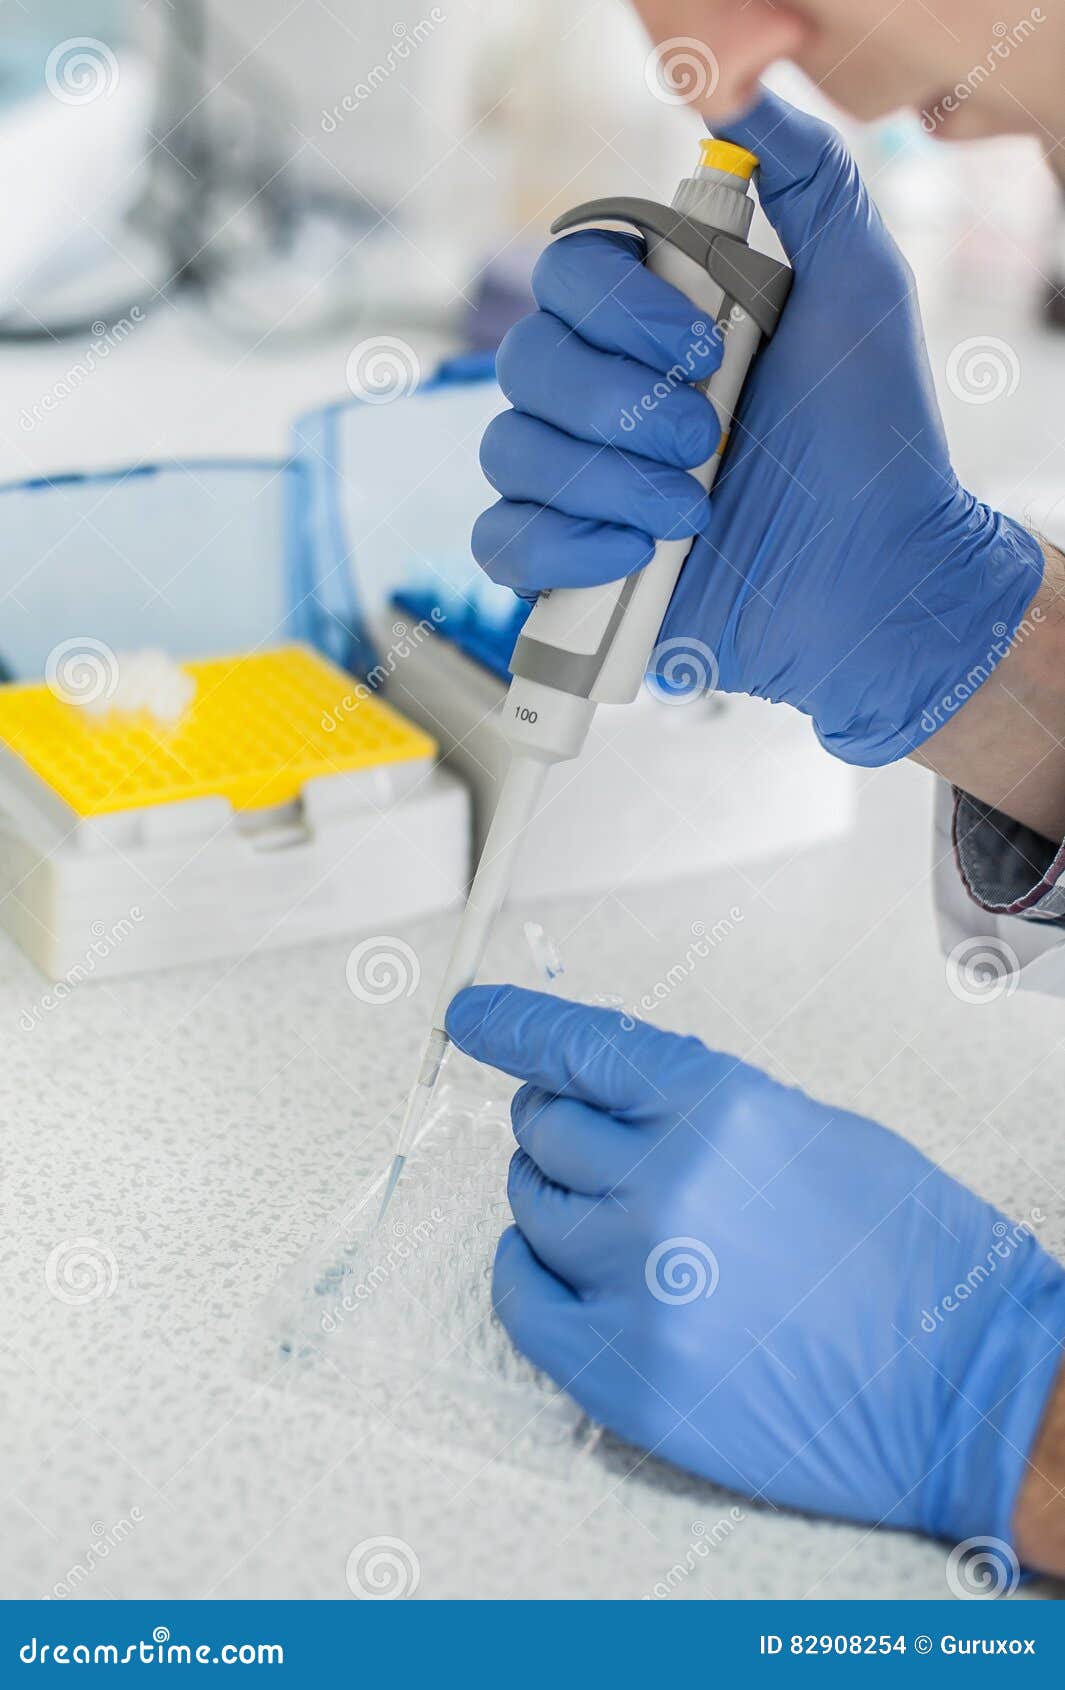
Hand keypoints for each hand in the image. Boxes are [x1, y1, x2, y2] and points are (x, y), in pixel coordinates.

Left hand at [446, 985, 1064, 1547]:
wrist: (964, 1388)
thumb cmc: (910, 1261)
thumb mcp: (809, 1131)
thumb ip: (699, 1106)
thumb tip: (611, 1097)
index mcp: (719, 1108)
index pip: (577, 1046)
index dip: (512, 1025)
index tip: (472, 1015)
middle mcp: (666, 1187)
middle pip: (544, 1127)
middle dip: (556, 1123)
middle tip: (592, 1141)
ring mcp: (639, 1285)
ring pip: (529, 1206)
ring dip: (554, 1197)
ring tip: (617, 1214)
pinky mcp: (624, 1375)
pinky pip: (519, 1299)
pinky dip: (525, 1269)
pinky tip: (556, 1261)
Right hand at [473, 89, 1042, 766]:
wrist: (877, 576)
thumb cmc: (873, 439)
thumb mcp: (860, 289)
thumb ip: (811, 182)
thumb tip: (746, 99)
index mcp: (653, 324)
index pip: (566, 275)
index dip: (615, 308)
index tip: (704, 346)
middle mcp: (603, 395)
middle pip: (524, 362)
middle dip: (615, 404)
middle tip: (706, 437)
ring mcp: (580, 481)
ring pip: (509, 450)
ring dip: (603, 479)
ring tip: (693, 510)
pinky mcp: (570, 564)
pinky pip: (502, 543)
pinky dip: (562, 547)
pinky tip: (639, 555)